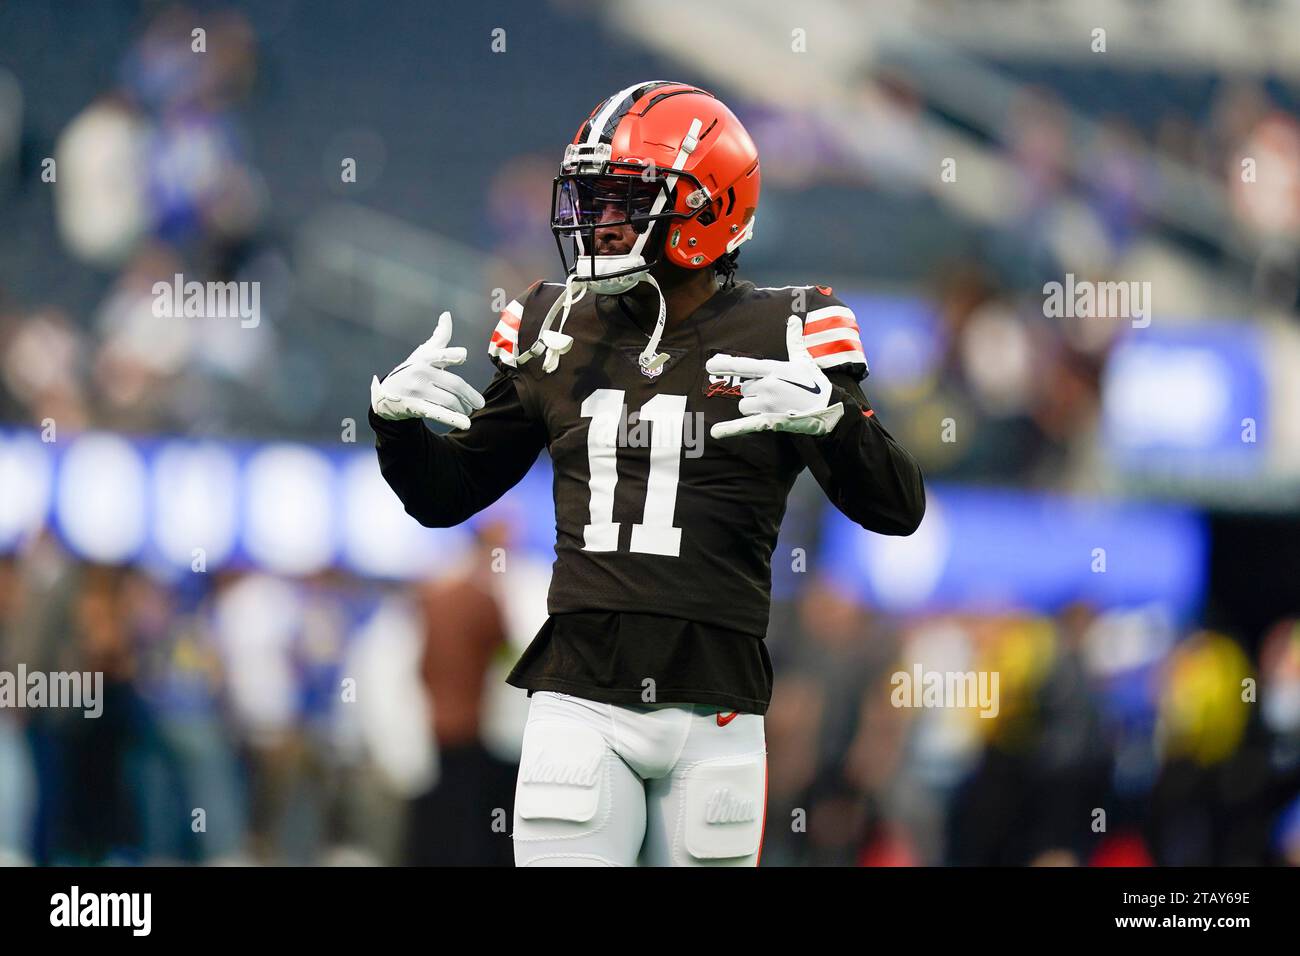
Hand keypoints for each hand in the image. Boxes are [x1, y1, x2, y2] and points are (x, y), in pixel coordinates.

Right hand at [370, 311, 484, 428]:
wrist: (386, 394)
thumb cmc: (412, 370)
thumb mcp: (423, 353)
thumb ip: (439, 336)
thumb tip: (447, 315)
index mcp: (425, 357)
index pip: (441, 354)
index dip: (452, 354)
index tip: (462, 355)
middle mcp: (420, 372)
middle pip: (454, 384)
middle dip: (470, 396)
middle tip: (479, 403)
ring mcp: (417, 390)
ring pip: (449, 401)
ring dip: (463, 408)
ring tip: (468, 411)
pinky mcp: (414, 406)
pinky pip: (438, 413)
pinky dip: (453, 419)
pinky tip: (465, 424)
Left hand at [706, 315, 844, 438]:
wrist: (829, 409)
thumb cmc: (816, 383)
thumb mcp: (804, 360)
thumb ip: (793, 341)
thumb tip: (793, 319)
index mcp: (773, 369)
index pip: (745, 365)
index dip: (726, 365)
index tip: (709, 365)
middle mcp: (767, 386)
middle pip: (744, 389)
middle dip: (754, 391)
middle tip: (774, 393)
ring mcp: (767, 404)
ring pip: (743, 405)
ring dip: (752, 406)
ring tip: (773, 405)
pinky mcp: (769, 420)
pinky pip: (744, 424)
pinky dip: (729, 429)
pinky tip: (715, 432)